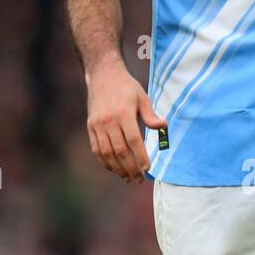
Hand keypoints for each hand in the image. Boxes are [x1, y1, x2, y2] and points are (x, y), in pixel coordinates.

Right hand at [86, 57, 166, 181]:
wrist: (103, 75)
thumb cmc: (126, 87)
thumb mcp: (142, 97)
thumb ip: (150, 115)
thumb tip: (163, 126)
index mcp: (124, 114)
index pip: (133, 141)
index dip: (141, 157)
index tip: (148, 169)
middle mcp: (109, 121)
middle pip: (120, 151)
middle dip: (131, 168)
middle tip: (139, 179)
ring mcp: (97, 125)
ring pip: (107, 153)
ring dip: (118, 169)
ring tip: (128, 178)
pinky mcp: (90, 127)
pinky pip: (96, 149)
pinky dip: (105, 162)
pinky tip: (114, 169)